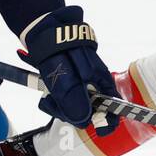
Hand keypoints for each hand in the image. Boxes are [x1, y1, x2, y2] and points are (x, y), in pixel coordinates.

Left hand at [21, 6, 118, 134]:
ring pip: (76, 107)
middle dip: (72, 113)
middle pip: (91, 111)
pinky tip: (46, 92)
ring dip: (60, 106)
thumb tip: (84, 120)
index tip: (98, 129)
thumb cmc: (56, 47)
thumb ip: (73, 98)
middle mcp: (94, 83)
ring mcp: (82, 83)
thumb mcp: (63, 75)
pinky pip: (65, 100)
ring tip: (47, 95)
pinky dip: (55, 100)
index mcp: (101, 79)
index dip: (106, 120)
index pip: (114, 107)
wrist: (42, 27)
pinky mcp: (70, 83)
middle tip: (55, 104)